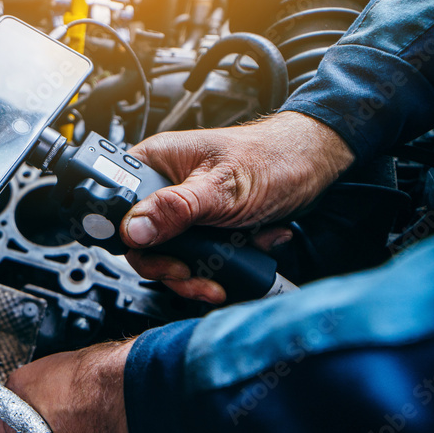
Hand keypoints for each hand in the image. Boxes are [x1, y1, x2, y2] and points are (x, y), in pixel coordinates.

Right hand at [0, 340, 149, 432]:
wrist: (152, 408)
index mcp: (17, 395)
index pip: (4, 424)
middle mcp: (42, 369)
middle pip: (37, 407)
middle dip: (51, 431)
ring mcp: (75, 360)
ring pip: (69, 397)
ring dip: (80, 417)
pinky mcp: (107, 357)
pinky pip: (97, 389)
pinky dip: (105, 405)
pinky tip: (118, 426)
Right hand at [120, 111, 354, 302]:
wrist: (313, 166)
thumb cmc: (272, 158)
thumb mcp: (220, 188)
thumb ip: (175, 209)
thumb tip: (135, 230)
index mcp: (155, 164)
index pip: (120, 208)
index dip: (131, 237)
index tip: (155, 255)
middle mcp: (165, 187)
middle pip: (145, 242)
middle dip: (173, 266)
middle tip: (192, 274)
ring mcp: (185, 210)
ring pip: (172, 256)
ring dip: (204, 269)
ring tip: (227, 269)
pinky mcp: (205, 228)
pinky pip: (199, 258)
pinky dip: (225, 262)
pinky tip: (248, 247)